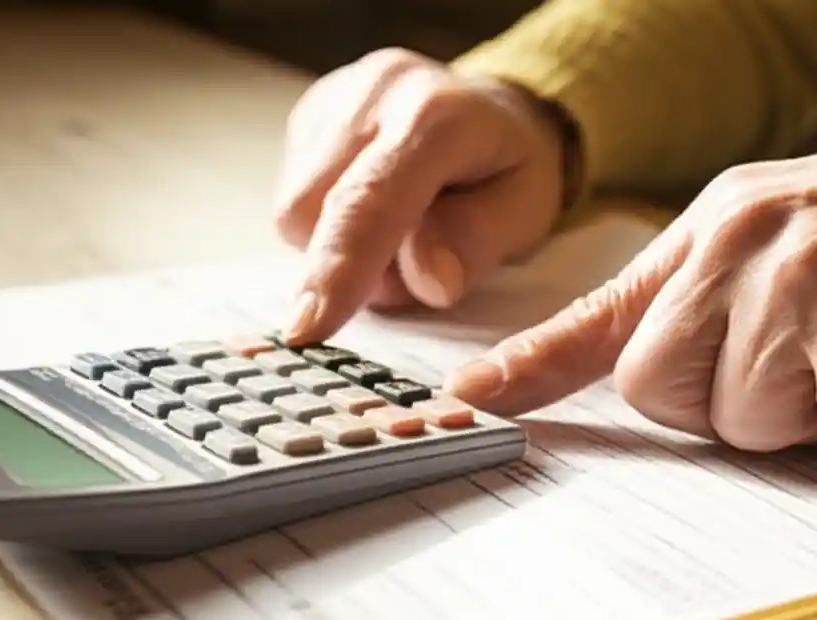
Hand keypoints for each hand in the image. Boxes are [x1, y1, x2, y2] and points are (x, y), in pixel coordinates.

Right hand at [275, 48, 567, 343]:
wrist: (491, 109)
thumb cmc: (508, 166)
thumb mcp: (523, 211)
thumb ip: (474, 242)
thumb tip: (426, 279)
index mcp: (438, 115)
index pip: (372, 198)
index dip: (340, 267)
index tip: (310, 328)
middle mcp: (375, 94)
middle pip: (311, 209)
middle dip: (346, 263)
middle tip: (408, 262)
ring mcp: (333, 98)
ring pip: (295, 210)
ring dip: (337, 246)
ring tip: (395, 230)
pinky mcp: (307, 115)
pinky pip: (292, 195)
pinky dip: (327, 224)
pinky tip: (371, 207)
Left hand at [446, 127, 816, 470]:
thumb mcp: (788, 243)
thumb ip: (705, 302)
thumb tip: (630, 371)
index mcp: (717, 223)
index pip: (602, 311)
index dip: (529, 367)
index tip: (465, 404)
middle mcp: (751, 236)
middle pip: (662, 392)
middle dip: (734, 407)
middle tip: (810, 360)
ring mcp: (813, 269)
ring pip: (750, 423)